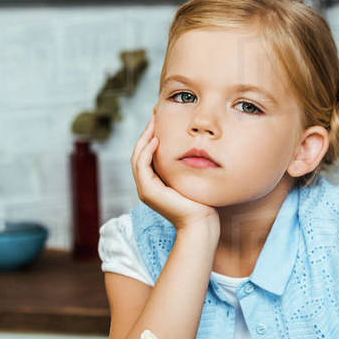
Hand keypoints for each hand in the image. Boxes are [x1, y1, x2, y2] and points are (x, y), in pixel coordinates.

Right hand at [131, 118, 218, 233]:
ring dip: (144, 138)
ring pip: (137, 157)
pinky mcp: (148, 192)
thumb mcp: (190, 179)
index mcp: (155, 183)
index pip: (148, 155)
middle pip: (139, 153)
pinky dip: (146, 151)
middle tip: (154, 115)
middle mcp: (146, 186)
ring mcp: (145, 190)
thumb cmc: (201, 203)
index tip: (159, 120)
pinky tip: (156, 140)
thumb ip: (185, 166)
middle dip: (146, 133)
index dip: (151, 136)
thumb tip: (193, 148)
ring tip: (153, 123)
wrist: (200, 223)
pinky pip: (142, 166)